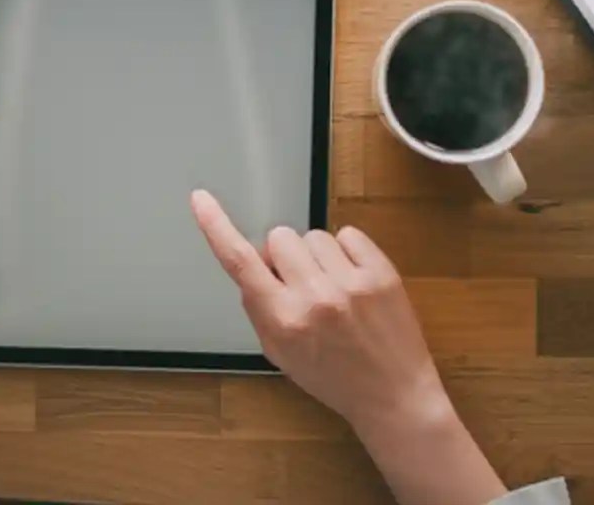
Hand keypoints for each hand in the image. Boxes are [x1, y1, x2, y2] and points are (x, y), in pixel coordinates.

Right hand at [190, 189, 505, 504]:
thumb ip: (259, 309)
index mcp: (283, 320)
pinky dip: (347, 252)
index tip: (200, 198)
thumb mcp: (280, 354)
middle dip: (284, 256)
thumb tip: (254, 268)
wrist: (393, 395)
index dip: (216, 227)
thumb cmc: (332, 377)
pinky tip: (353, 280)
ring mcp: (350, 283)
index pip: (240, 262)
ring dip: (317, 256)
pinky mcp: (381, 273)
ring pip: (314, 235)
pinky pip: (349, 234)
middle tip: (300, 284)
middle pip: (280, 237)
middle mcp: (313, 297)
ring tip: (333, 288)